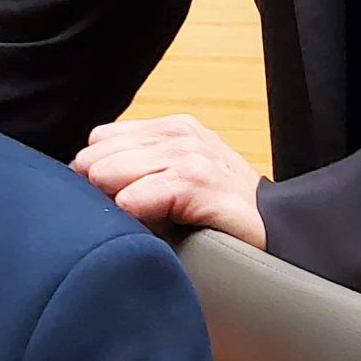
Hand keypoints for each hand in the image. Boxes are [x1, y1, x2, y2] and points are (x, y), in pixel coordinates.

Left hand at [73, 114, 266, 247]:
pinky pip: (133, 197)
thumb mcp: (177, 180)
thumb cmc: (222, 213)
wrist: (276, 232)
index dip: (97, 175)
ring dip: (117, 205)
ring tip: (147, 224)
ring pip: (107, 173)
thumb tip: (84, 185)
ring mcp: (188, 154)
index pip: (99, 141)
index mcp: (170, 128)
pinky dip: (134, 216)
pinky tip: (155, 227)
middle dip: (100, 191)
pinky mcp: (196, 182)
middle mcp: (178, 133)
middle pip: (95, 156)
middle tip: (130, 218)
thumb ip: (138, 173)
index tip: (113, 202)